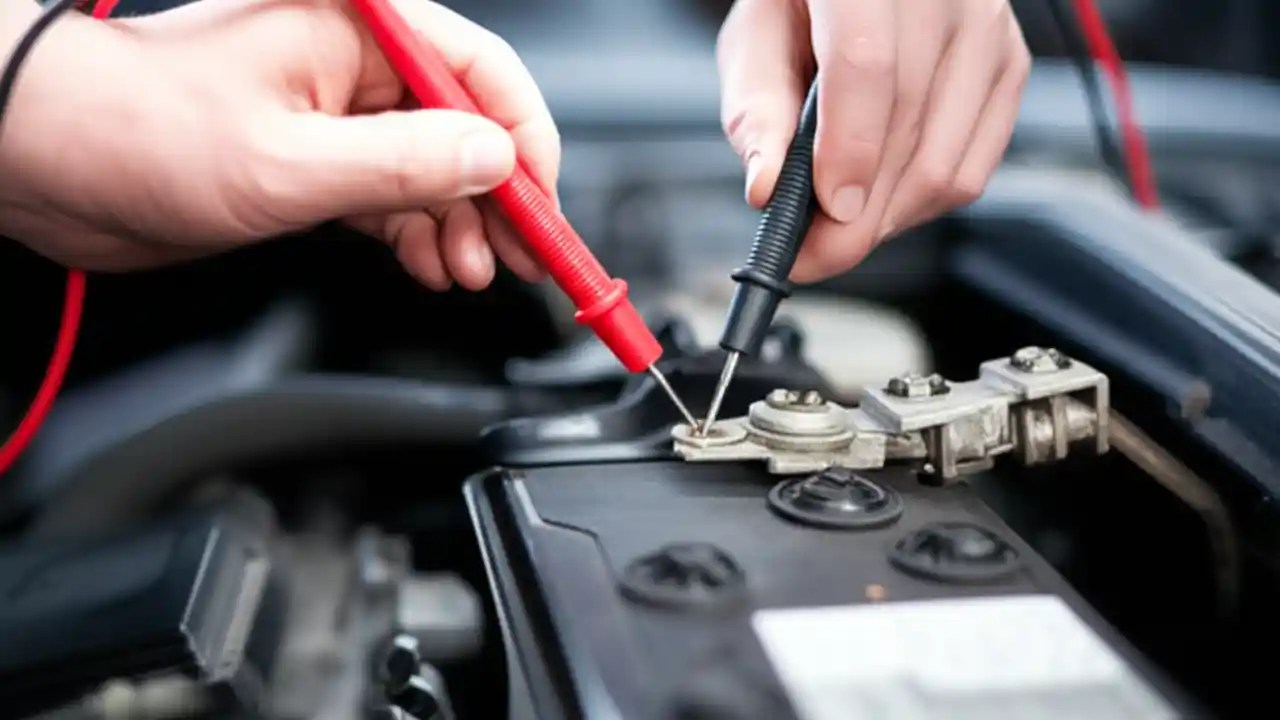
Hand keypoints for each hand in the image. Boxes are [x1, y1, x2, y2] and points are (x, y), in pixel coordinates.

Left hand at [0, 0, 557, 290]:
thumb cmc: (138, 130)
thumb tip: (494, 162)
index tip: (543, 210)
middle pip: (467, 125)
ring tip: (467, 272)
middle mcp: (356, 64)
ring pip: (435, 168)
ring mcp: (338, 113)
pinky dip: (418, 233)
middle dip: (497, 199)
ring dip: (460, 225)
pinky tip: (431, 263)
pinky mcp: (317, 159)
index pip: (480, 73)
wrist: (51, 163)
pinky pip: (395, 193)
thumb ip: (406, 165)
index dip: (525, 145)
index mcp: (358, 27)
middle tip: (520, 259)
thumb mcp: (290, 164)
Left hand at [717, 0, 1030, 281]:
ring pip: (946, 160)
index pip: (865, 62)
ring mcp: (986, 27)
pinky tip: (882, 202)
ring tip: (840, 230)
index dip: (848, 149)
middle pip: (908, 123)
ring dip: (887, 218)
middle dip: (859, 212)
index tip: (826, 214)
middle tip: (813, 253)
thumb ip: (757, 113)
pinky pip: (973, 169)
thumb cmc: (801, 3)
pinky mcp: (1009, 67)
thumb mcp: (756, 42)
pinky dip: (922, 205)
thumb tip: (767, 188)